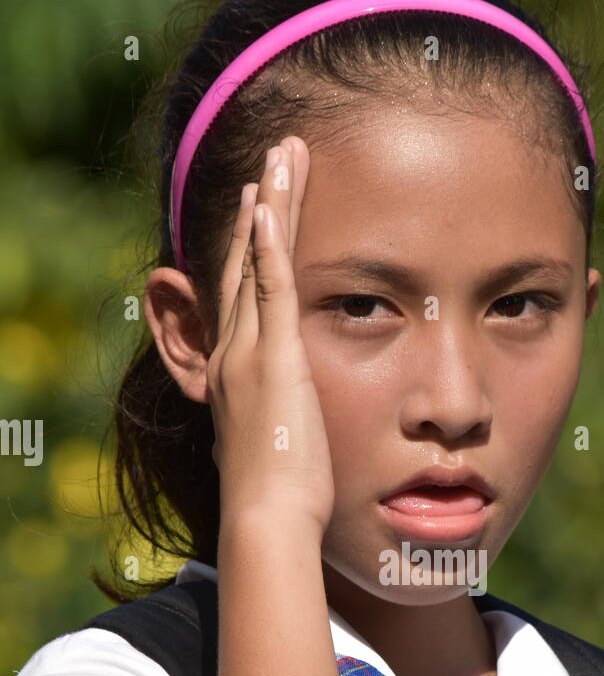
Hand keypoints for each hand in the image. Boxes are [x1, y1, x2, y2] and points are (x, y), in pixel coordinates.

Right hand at [207, 136, 334, 537]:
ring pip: (259, 261)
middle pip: (245, 262)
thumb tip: (298, 423)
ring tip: (283, 155)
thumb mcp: (281, 446)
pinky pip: (270, 289)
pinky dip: (267, 244)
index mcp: (236, 373)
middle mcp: (234, 354)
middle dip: (263, 206)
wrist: (266, 520)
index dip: (253, 244)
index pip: (245, 293)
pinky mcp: (273, 361)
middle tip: (275, 156)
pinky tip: (270, 201)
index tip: (266, 203)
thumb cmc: (281, 499)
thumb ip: (286, 420)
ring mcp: (250, 354)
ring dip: (271, 204)